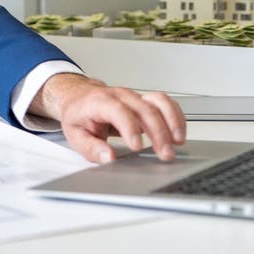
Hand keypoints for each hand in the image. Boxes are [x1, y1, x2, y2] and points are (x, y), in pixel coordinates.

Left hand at [30, 73, 185, 162]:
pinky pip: (165, 102)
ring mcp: (134, 96)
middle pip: (144, 109)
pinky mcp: (144, 100)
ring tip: (177, 142)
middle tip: (164, 154)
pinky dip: (175, 116)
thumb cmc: (78, 115)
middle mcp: (120, 96)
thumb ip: (91, 148)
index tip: (137, 147)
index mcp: (100, 101)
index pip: (118, 111)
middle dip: (158, 132)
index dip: (130, 128)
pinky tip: (178, 132)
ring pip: (159, 102)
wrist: (80, 97)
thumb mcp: (75, 135)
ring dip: (171, 121)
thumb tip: (108, 158)